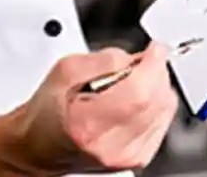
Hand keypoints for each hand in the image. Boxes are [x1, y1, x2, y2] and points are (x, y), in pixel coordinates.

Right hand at [9, 42, 178, 173]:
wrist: (41, 146)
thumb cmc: (48, 112)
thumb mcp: (64, 70)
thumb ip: (102, 59)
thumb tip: (135, 57)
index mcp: (87, 123)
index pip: (139, 92)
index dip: (153, 65)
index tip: (156, 49)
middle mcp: (109, 145)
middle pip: (156, 100)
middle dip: (154, 72)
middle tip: (138, 64)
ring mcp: (126, 155)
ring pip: (164, 110)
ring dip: (155, 88)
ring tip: (130, 84)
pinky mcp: (137, 158)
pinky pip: (164, 122)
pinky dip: (155, 105)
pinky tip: (134, 101)